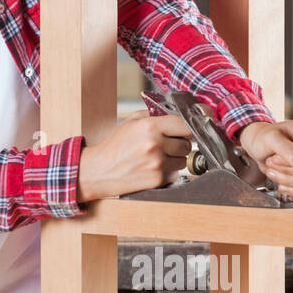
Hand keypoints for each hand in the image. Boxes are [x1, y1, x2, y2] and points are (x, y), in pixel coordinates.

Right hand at [76, 108, 193, 201]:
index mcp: (149, 126)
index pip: (184, 125)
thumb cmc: (115, 145)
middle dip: (179, 144)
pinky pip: (176, 173)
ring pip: (183, 160)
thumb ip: (154, 114)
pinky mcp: (157, 179)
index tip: (193, 128)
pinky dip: (168, 171)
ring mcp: (157, 164)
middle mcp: (155, 145)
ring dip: (174, 159)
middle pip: (186, 144)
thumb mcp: (131, 121)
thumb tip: (178, 112)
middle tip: (164, 145)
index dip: (190, 127)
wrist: (99, 170)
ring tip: (156, 157)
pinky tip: (152, 168)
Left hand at [236, 118, 292, 197]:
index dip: (290, 162)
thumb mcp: (270, 138)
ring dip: (290, 183)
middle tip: (271, 166)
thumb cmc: (266, 137)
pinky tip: (283, 184)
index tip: (273, 159)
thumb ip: (286, 149)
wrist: (263, 146)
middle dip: (288, 173)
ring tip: (274, 173)